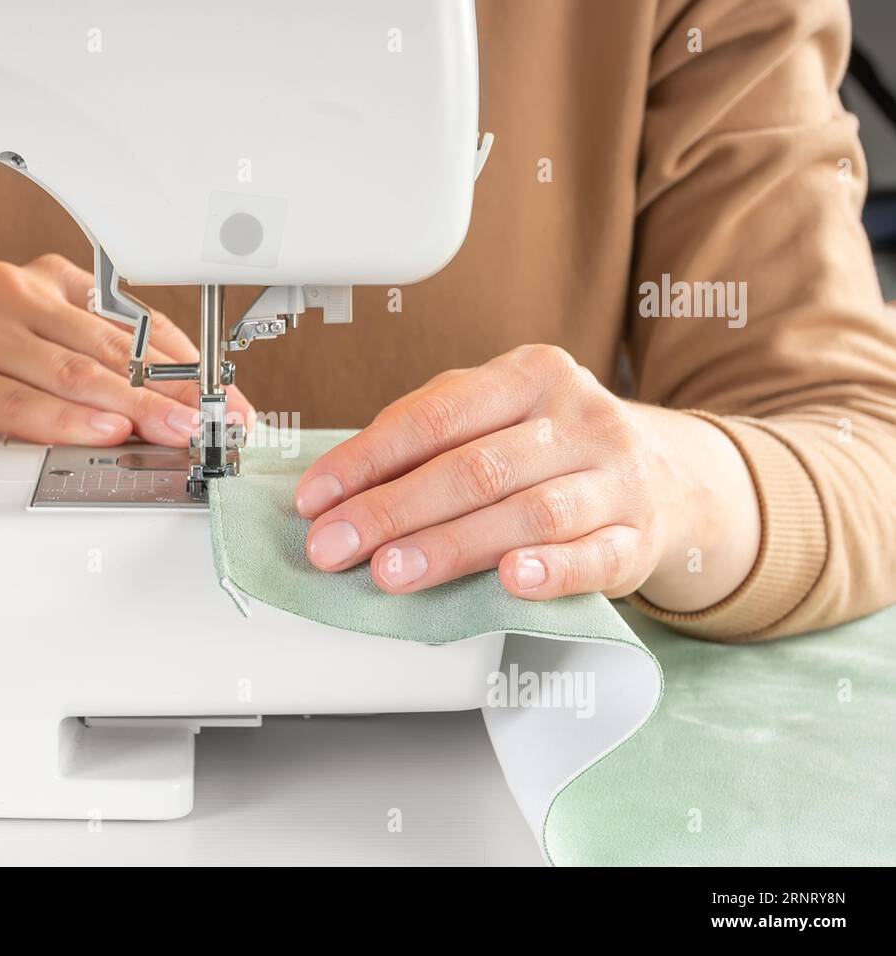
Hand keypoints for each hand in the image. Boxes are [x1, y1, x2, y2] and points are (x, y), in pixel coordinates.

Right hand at [0, 254, 253, 444]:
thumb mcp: (45, 366)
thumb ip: (105, 378)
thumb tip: (180, 413)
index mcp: (45, 280)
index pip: (134, 322)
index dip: (187, 366)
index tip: (224, 402)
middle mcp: (8, 289)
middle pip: (108, 347)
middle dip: (166, 392)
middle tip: (205, 422)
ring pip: (66, 372)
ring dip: (126, 407)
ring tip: (168, 431)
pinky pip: (16, 403)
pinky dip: (63, 421)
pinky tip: (100, 431)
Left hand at [293, 344, 759, 610]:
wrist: (671, 476)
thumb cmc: (552, 448)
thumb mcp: (497, 419)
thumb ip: (428, 442)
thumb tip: (335, 492)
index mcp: (530, 375)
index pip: (434, 415)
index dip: (367, 460)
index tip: (315, 499)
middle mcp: (577, 418)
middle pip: (473, 468)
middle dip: (392, 511)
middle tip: (334, 546)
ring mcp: (615, 477)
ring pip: (525, 513)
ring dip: (451, 546)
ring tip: (392, 572)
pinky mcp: (639, 536)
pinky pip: (594, 555)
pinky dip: (551, 570)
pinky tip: (511, 580)